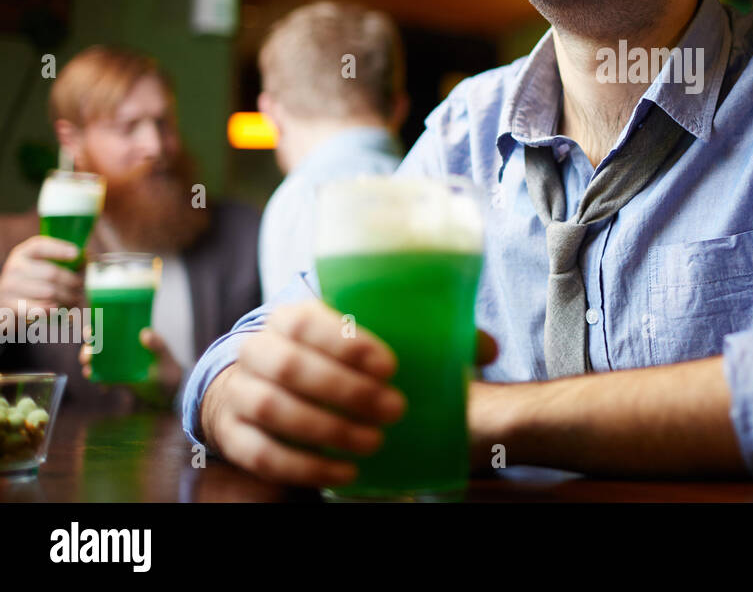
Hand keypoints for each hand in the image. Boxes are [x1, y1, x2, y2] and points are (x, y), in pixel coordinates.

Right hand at [0, 236, 83, 316]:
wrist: (15, 304)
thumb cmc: (38, 282)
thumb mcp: (49, 266)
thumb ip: (68, 261)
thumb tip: (84, 256)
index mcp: (23, 253)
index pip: (39, 246)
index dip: (59, 249)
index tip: (76, 253)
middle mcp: (14, 268)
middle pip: (52, 273)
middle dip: (72, 281)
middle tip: (81, 286)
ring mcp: (9, 287)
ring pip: (50, 292)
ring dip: (67, 297)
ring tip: (73, 299)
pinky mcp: (11, 306)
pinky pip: (41, 309)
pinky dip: (54, 309)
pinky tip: (59, 308)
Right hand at [79, 327, 183, 399]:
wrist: (173, 392)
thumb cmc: (170, 369)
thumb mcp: (164, 356)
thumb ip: (157, 345)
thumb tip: (145, 332)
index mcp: (131, 338)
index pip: (110, 329)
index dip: (96, 328)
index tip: (89, 332)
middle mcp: (122, 350)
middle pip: (98, 346)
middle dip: (88, 350)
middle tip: (88, 356)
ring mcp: (119, 365)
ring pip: (97, 362)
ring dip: (90, 366)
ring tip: (89, 372)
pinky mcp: (118, 380)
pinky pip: (103, 379)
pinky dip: (100, 382)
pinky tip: (105, 388)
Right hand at [199, 299, 496, 487]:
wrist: (256, 382)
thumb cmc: (329, 357)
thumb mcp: (363, 340)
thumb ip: (420, 339)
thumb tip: (485, 348)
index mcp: (291, 316)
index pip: (309, 320)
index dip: (348, 342)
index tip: (391, 365)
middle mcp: (257, 349)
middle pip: (291, 367)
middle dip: (345, 390)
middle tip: (395, 409)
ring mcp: (238, 391)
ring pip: (272, 408)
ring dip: (326, 428)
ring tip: (374, 443)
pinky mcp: (232, 433)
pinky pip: (261, 452)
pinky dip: (304, 465)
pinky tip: (344, 471)